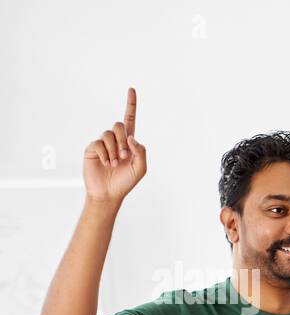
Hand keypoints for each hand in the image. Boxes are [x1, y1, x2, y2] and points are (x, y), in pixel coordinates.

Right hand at [83, 88, 146, 204]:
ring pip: (109, 134)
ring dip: (114, 150)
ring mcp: (103, 143)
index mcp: (129, 142)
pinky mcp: (92, 148)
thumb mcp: (140, 168)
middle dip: (123, 141)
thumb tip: (131, 137)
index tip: (131, 89)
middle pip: (119, 125)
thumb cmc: (126, 181)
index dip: (131, 104)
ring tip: (114, 164)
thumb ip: (141, 151)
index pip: (130, 119)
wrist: (108, 193)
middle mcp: (116, 140)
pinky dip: (105, 154)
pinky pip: (99, 143)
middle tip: (124, 157)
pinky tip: (105, 164)